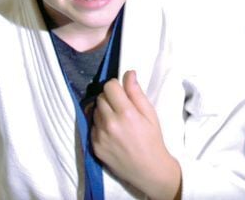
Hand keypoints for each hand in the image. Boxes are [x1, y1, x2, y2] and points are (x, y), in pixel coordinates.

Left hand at [91, 70, 180, 199]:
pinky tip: (111, 132)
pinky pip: (92, 126)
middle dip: (110, 98)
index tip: (122, 92)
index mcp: (126, 113)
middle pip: (100, 97)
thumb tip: (128, 73)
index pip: (109, 86)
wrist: (149, 170)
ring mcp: (100, 136)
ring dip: (103, 111)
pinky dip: (99, 125)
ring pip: (95, 110)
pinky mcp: (94, 146)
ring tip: (116, 121)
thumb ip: (136, 92)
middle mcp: (110, 123)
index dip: (116, 86)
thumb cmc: (152, 140)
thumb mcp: (150, 114)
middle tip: (121, 107)